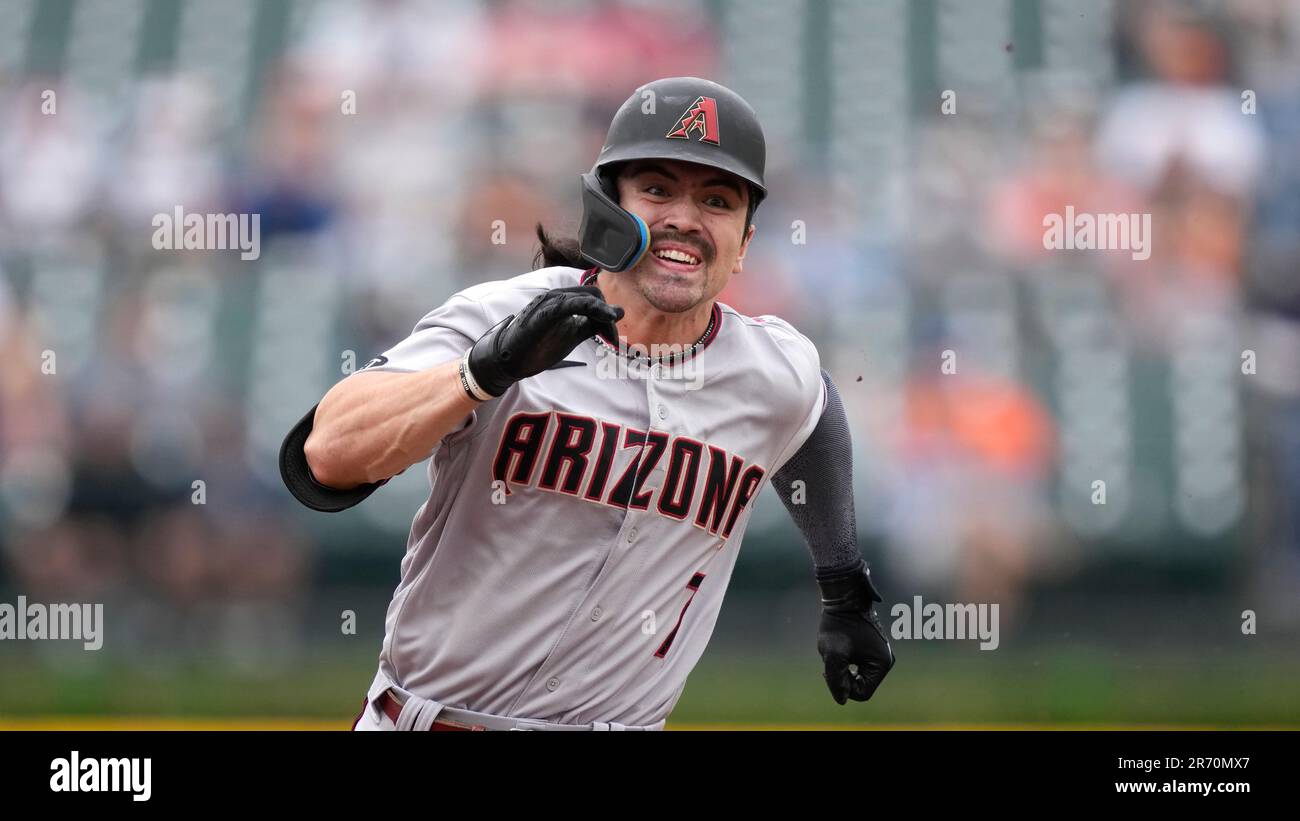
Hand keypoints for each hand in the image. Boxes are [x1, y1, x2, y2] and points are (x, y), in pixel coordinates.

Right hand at [467, 285, 623, 397]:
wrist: (509, 359)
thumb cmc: (538, 346)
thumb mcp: (572, 334)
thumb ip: (591, 325)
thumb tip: (616, 315)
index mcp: (562, 299)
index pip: (593, 297)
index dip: (608, 315)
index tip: (613, 337)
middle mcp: (557, 296)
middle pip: (594, 296)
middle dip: (609, 318)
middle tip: (613, 341)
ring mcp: (551, 302)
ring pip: (587, 299)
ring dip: (605, 317)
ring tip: (612, 339)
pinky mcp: (546, 312)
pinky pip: (574, 304)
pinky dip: (593, 309)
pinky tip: (604, 321)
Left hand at [815, 560, 894, 703]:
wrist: (844, 597)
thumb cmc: (839, 623)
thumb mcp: (832, 653)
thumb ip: (835, 679)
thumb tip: (841, 700)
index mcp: (882, 664)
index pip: (863, 694)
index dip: (844, 687)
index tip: (831, 669)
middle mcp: (886, 661)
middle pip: (861, 686)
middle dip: (843, 676)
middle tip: (831, 658)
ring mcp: (880, 654)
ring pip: (858, 676)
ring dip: (843, 668)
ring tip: (836, 650)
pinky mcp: (873, 648)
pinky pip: (858, 666)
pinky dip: (846, 661)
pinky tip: (839, 648)